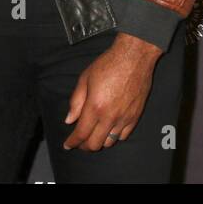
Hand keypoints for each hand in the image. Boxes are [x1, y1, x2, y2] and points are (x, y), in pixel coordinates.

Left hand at [63, 32, 162, 151]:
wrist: (134, 57)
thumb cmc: (108, 64)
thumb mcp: (85, 78)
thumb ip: (76, 101)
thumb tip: (70, 120)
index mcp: (95, 107)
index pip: (81, 134)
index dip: (72, 142)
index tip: (67, 145)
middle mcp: (110, 116)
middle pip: (95, 144)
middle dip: (84, 146)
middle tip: (79, 142)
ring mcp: (124, 118)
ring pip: (109, 142)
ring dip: (99, 142)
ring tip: (93, 135)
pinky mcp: (135, 116)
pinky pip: (123, 136)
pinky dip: (114, 137)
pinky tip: (109, 130)